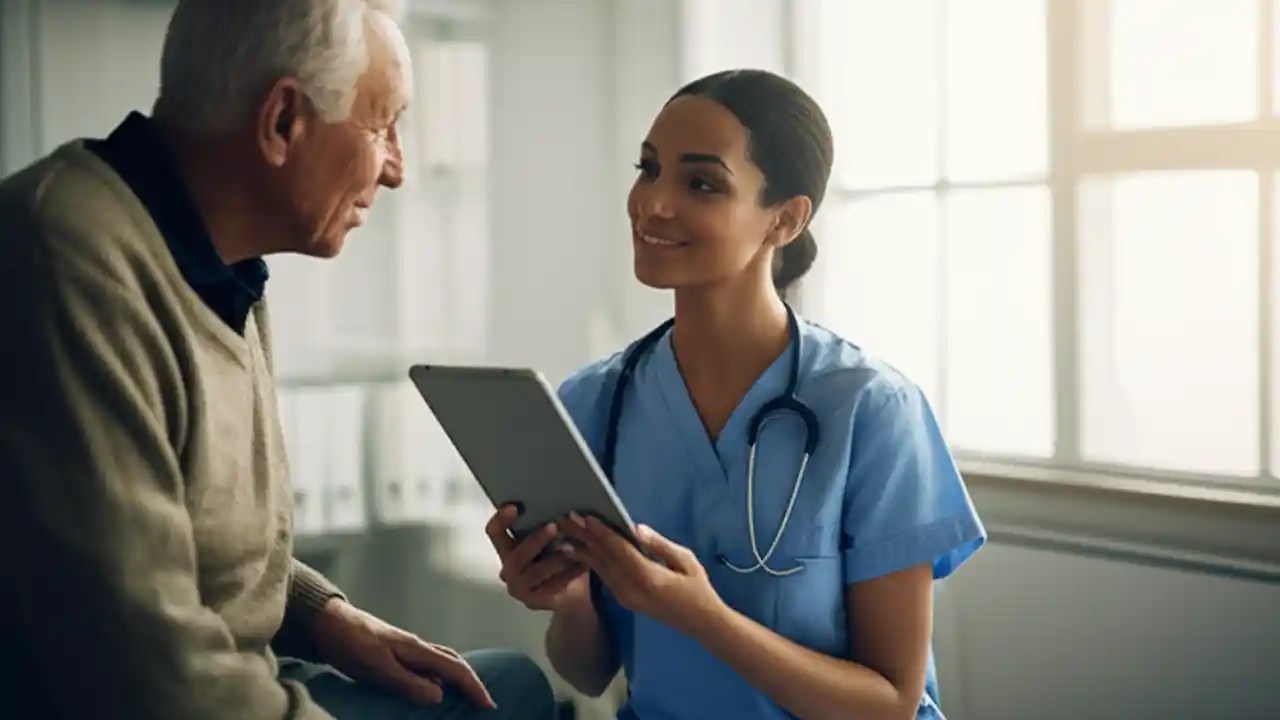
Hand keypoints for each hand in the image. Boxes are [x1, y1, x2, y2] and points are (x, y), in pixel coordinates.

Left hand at [312, 599, 495, 708]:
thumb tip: (440, 695)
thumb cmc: (352, 644)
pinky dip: (440, 676)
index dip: (474, 686)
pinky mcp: (396, 652)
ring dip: (457, 678)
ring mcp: (406, 648)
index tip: (488, 705)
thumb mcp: (379, 668)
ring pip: (442, 661)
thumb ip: (408, 682)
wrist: (329, 623)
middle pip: (454, 661)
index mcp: (417, 649)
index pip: (455, 668)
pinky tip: (433, 686)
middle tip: (483, 702)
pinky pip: (427, 664)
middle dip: (471, 681)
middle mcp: (417, 647)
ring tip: (465, 696)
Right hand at [487, 504, 588, 610]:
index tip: (514, 507)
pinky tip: (583, 565)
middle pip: (516, 554)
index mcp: (508, 547)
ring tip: (573, 549)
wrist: (570, 593)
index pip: (495, 532)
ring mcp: (519, 586)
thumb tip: (566, 511)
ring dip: (555, 559)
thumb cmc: (558, 557)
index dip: (501, 519)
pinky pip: (551, 586)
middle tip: (554, 527)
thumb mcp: (553, 539)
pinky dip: (568, 574)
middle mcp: (508, 567)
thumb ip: (551, 526)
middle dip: (536, 540)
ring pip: (535, 572)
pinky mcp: (532, 601)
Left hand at [560, 512, 723, 633]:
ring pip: (600, 569)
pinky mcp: (624, 599)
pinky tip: (580, 550)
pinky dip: (591, 562)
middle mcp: (630, 589)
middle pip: (603, 559)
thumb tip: (636, 528)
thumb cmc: (698, 588)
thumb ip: (660, 545)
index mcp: (647, 578)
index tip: (585, 517)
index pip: (619, 551)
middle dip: (584, 537)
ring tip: (566, 531)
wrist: (700, 623)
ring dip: (583, 549)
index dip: (601, 533)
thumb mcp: (686, 561)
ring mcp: (625, 596)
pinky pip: (605, 577)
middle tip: (566, 518)